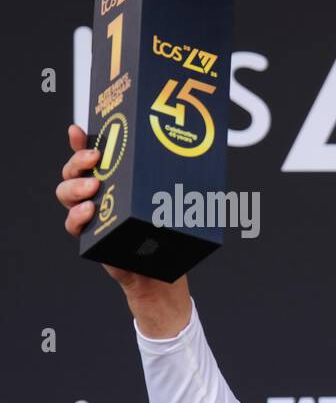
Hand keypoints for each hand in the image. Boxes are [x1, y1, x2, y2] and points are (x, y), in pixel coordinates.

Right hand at [56, 124, 191, 336]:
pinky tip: (91, 211)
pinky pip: (72, 224)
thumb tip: (203, 160)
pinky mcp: (89, 235)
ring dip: (75, 187)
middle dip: (78, 160)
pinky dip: (77, 216)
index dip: (79, 141)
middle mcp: (97, 193)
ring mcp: (91, 213)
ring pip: (66, 192)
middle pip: (72, 170)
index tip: (77, 129)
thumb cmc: (168, 234)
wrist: (162, 273)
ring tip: (94, 187)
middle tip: (96, 158)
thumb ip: (176, 184)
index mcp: (115, 180)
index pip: (91, 155)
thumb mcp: (173, 204)